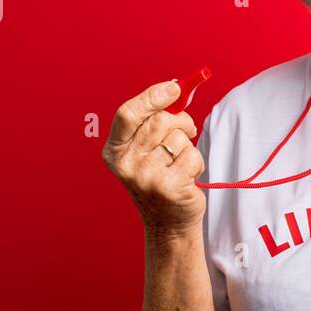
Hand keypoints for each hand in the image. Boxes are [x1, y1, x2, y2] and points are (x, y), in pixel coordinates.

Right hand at [101, 79, 205, 240]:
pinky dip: (196, 163)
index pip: (128, 114)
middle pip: (160, 121)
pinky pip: (192, 156)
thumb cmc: (161, 179)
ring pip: (179, 138)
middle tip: (187, 130)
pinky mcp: (169, 187)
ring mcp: (146, 177)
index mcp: (115, 151)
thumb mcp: (146, 150)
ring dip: (188, 146)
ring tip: (181, 163)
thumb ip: (153, 121)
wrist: (168, 223)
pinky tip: (187, 177)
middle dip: (181, 121)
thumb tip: (175, 87)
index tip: (174, 88)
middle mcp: (126, 164)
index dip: (152, 96)